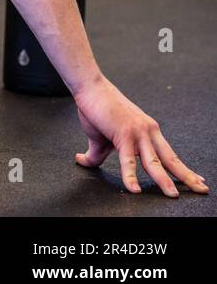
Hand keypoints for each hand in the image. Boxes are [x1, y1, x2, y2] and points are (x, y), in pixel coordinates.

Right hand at [73, 76, 207, 196]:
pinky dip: (131, 176)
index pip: (169, 154)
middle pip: (170, 160)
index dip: (182, 168)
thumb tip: (81, 161)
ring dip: (164, 180)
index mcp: (147, 131)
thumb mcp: (98, 137)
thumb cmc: (96, 109)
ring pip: (154, 162)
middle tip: (202, 189)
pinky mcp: (123, 134)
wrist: (90, 88)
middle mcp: (148, 132)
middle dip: (186, 176)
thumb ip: (95, 154)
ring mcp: (138, 133)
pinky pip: (128, 160)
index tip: (196, 179)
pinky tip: (134, 188)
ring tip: (171, 195)